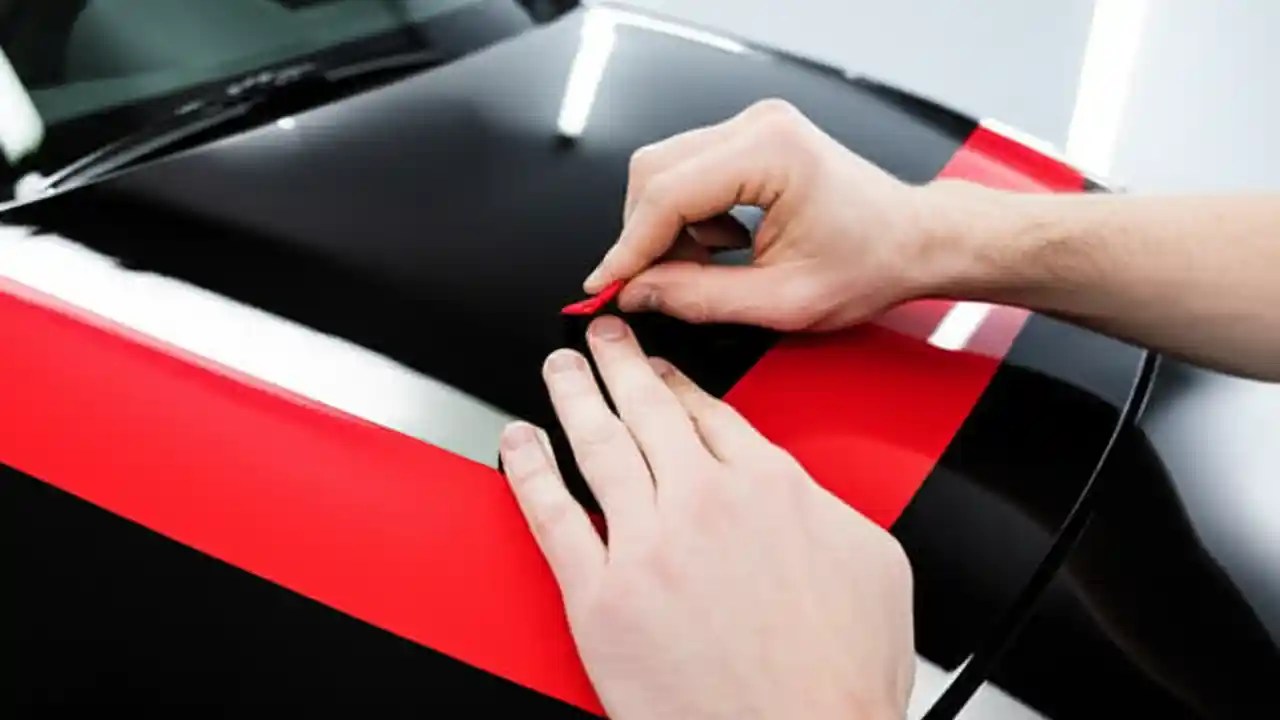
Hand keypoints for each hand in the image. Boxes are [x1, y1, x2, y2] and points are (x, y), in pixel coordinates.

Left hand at [499, 316, 914, 719]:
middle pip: (647, 410)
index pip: (709, 413)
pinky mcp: (601, 597)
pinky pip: (552, 517)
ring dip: (572, 394)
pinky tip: (518, 442)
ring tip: (560, 368)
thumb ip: (824, 506)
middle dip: (618, 363)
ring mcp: (647, 546)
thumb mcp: (874, 564)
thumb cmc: (841, 678)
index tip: (659, 368)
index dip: (676, 381)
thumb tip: (795, 489)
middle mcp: (703, 503)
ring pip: (597, 445)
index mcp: (770, 488)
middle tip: (601, 337)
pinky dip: (529, 470)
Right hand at [584, 99, 950, 330]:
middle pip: (654, 172)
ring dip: (668, 227)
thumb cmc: (871, 262)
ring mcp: (754, 127)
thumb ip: (698, 298)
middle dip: (645, 236)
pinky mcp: (751, 139)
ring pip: (665, 171)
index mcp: (771, 153)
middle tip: (652, 285)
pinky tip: (723, 245)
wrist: (912, 240)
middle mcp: (759, 126)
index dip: (629, 246)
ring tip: (707, 266)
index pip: (668, 193)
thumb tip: (636, 291)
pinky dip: (689, 216)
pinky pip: (689, 172)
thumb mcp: (781, 301)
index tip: (605, 284)